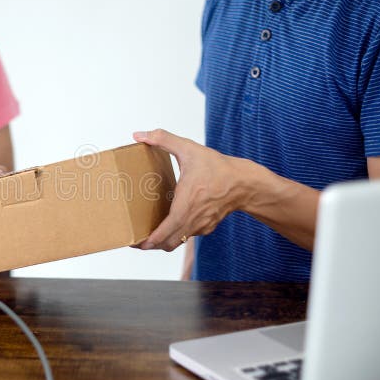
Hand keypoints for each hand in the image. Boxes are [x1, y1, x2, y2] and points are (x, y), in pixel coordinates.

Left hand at [133, 129, 247, 250]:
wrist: (245, 183)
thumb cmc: (218, 167)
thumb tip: (139, 134)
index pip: (165, 232)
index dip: (149, 241)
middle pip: (168, 243)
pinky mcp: (206, 227)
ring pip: (177, 241)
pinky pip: (187, 235)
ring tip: (147, 234)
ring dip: (162, 241)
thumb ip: (163, 139)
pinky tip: (167, 225)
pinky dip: (175, 235)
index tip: (134, 243)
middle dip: (149, 245)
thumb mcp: (189, 149)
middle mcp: (193, 219)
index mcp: (186, 204)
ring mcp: (201, 225)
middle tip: (134, 240)